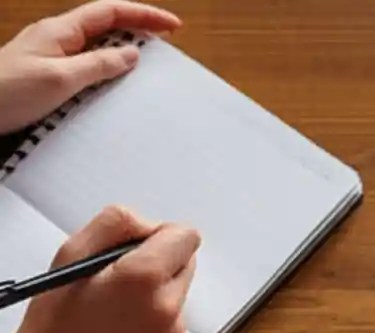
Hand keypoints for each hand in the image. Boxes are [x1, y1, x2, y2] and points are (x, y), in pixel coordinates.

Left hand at [0, 1, 180, 133]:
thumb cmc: (7, 93)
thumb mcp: (60, 79)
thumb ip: (98, 65)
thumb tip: (131, 54)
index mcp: (60, 31)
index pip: (110, 12)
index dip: (143, 15)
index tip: (172, 25)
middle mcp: (56, 39)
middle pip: (105, 25)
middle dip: (138, 29)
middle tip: (167, 43)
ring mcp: (50, 57)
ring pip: (96, 46)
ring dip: (124, 51)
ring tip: (149, 65)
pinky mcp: (47, 76)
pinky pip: (85, 66)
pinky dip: (107, 70)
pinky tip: (116, 85)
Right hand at [4, 206, 198, 332]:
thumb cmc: (55, 319)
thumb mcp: (73, 253)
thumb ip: (118, 224)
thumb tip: (151, 225)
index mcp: (143, 276)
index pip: (186, 236)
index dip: (161, 236)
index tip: (139, 246)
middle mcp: (167, 306)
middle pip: (187, 262)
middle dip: (160, 262)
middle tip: (120, 279)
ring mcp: (175, 331)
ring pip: (181, 291)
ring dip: (159, 291)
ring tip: (119, 307)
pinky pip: (178, 318)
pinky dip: (159, 318)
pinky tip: (127, 328)